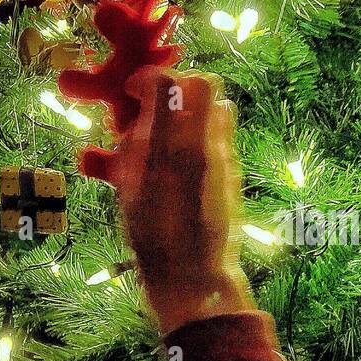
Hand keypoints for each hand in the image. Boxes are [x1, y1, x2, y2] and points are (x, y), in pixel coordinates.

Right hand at [102, 66, 253, 333]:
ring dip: (187, 115)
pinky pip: (216, 144)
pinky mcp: (230, 181)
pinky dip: (194, 143)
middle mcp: (207, 148)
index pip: (171, 81)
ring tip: (157, 141)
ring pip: (215, 112)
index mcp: (178, 145)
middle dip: (174, 89)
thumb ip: (137, 144)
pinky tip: (171, 169)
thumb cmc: (156, 240)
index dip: (146, 78)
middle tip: (149, 110)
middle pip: (203, 86)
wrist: (195, 281)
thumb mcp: (133, 190)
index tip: (130, 93)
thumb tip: (145, 111)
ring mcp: (224, 163)